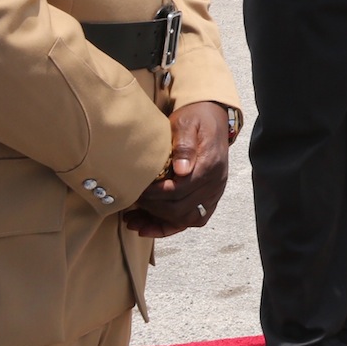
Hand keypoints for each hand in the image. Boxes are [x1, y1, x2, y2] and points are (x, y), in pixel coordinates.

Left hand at [122, 102, 229, 237]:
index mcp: (209, 165)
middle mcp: (215, 183)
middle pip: (181, 209)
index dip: (154, 195)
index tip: (135, 190)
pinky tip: (148, 227)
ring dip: (159, 223)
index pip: (179, 190)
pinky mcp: (210, 197)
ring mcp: (214, 192)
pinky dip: (170, 227)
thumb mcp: (187, 124)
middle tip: (131, 201)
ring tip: (134, 220)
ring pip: (187, 219)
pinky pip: (192, 219)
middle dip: (152, 209)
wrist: (213, 118)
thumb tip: (182, 169)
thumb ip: (184, 145)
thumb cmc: (196, 120)